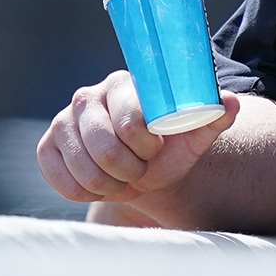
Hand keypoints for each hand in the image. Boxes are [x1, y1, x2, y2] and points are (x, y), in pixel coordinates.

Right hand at [36, 71, 238, 204]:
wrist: (143, 167)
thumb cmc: (170, 145)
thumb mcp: (194, 133)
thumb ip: (212, 115)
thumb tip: (229, 103)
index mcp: (124, 84)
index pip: (129, 120)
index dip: (146, 145)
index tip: (156, 148)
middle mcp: (88, 96)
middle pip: (103, 147)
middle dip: (129, 168)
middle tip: (140, 166)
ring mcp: (63, 121)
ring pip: (83, 168)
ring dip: (109, 183)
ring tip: (122, 175)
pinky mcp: (47, 146)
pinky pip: (60, 179)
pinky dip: (83, 191)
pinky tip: (98, 182)